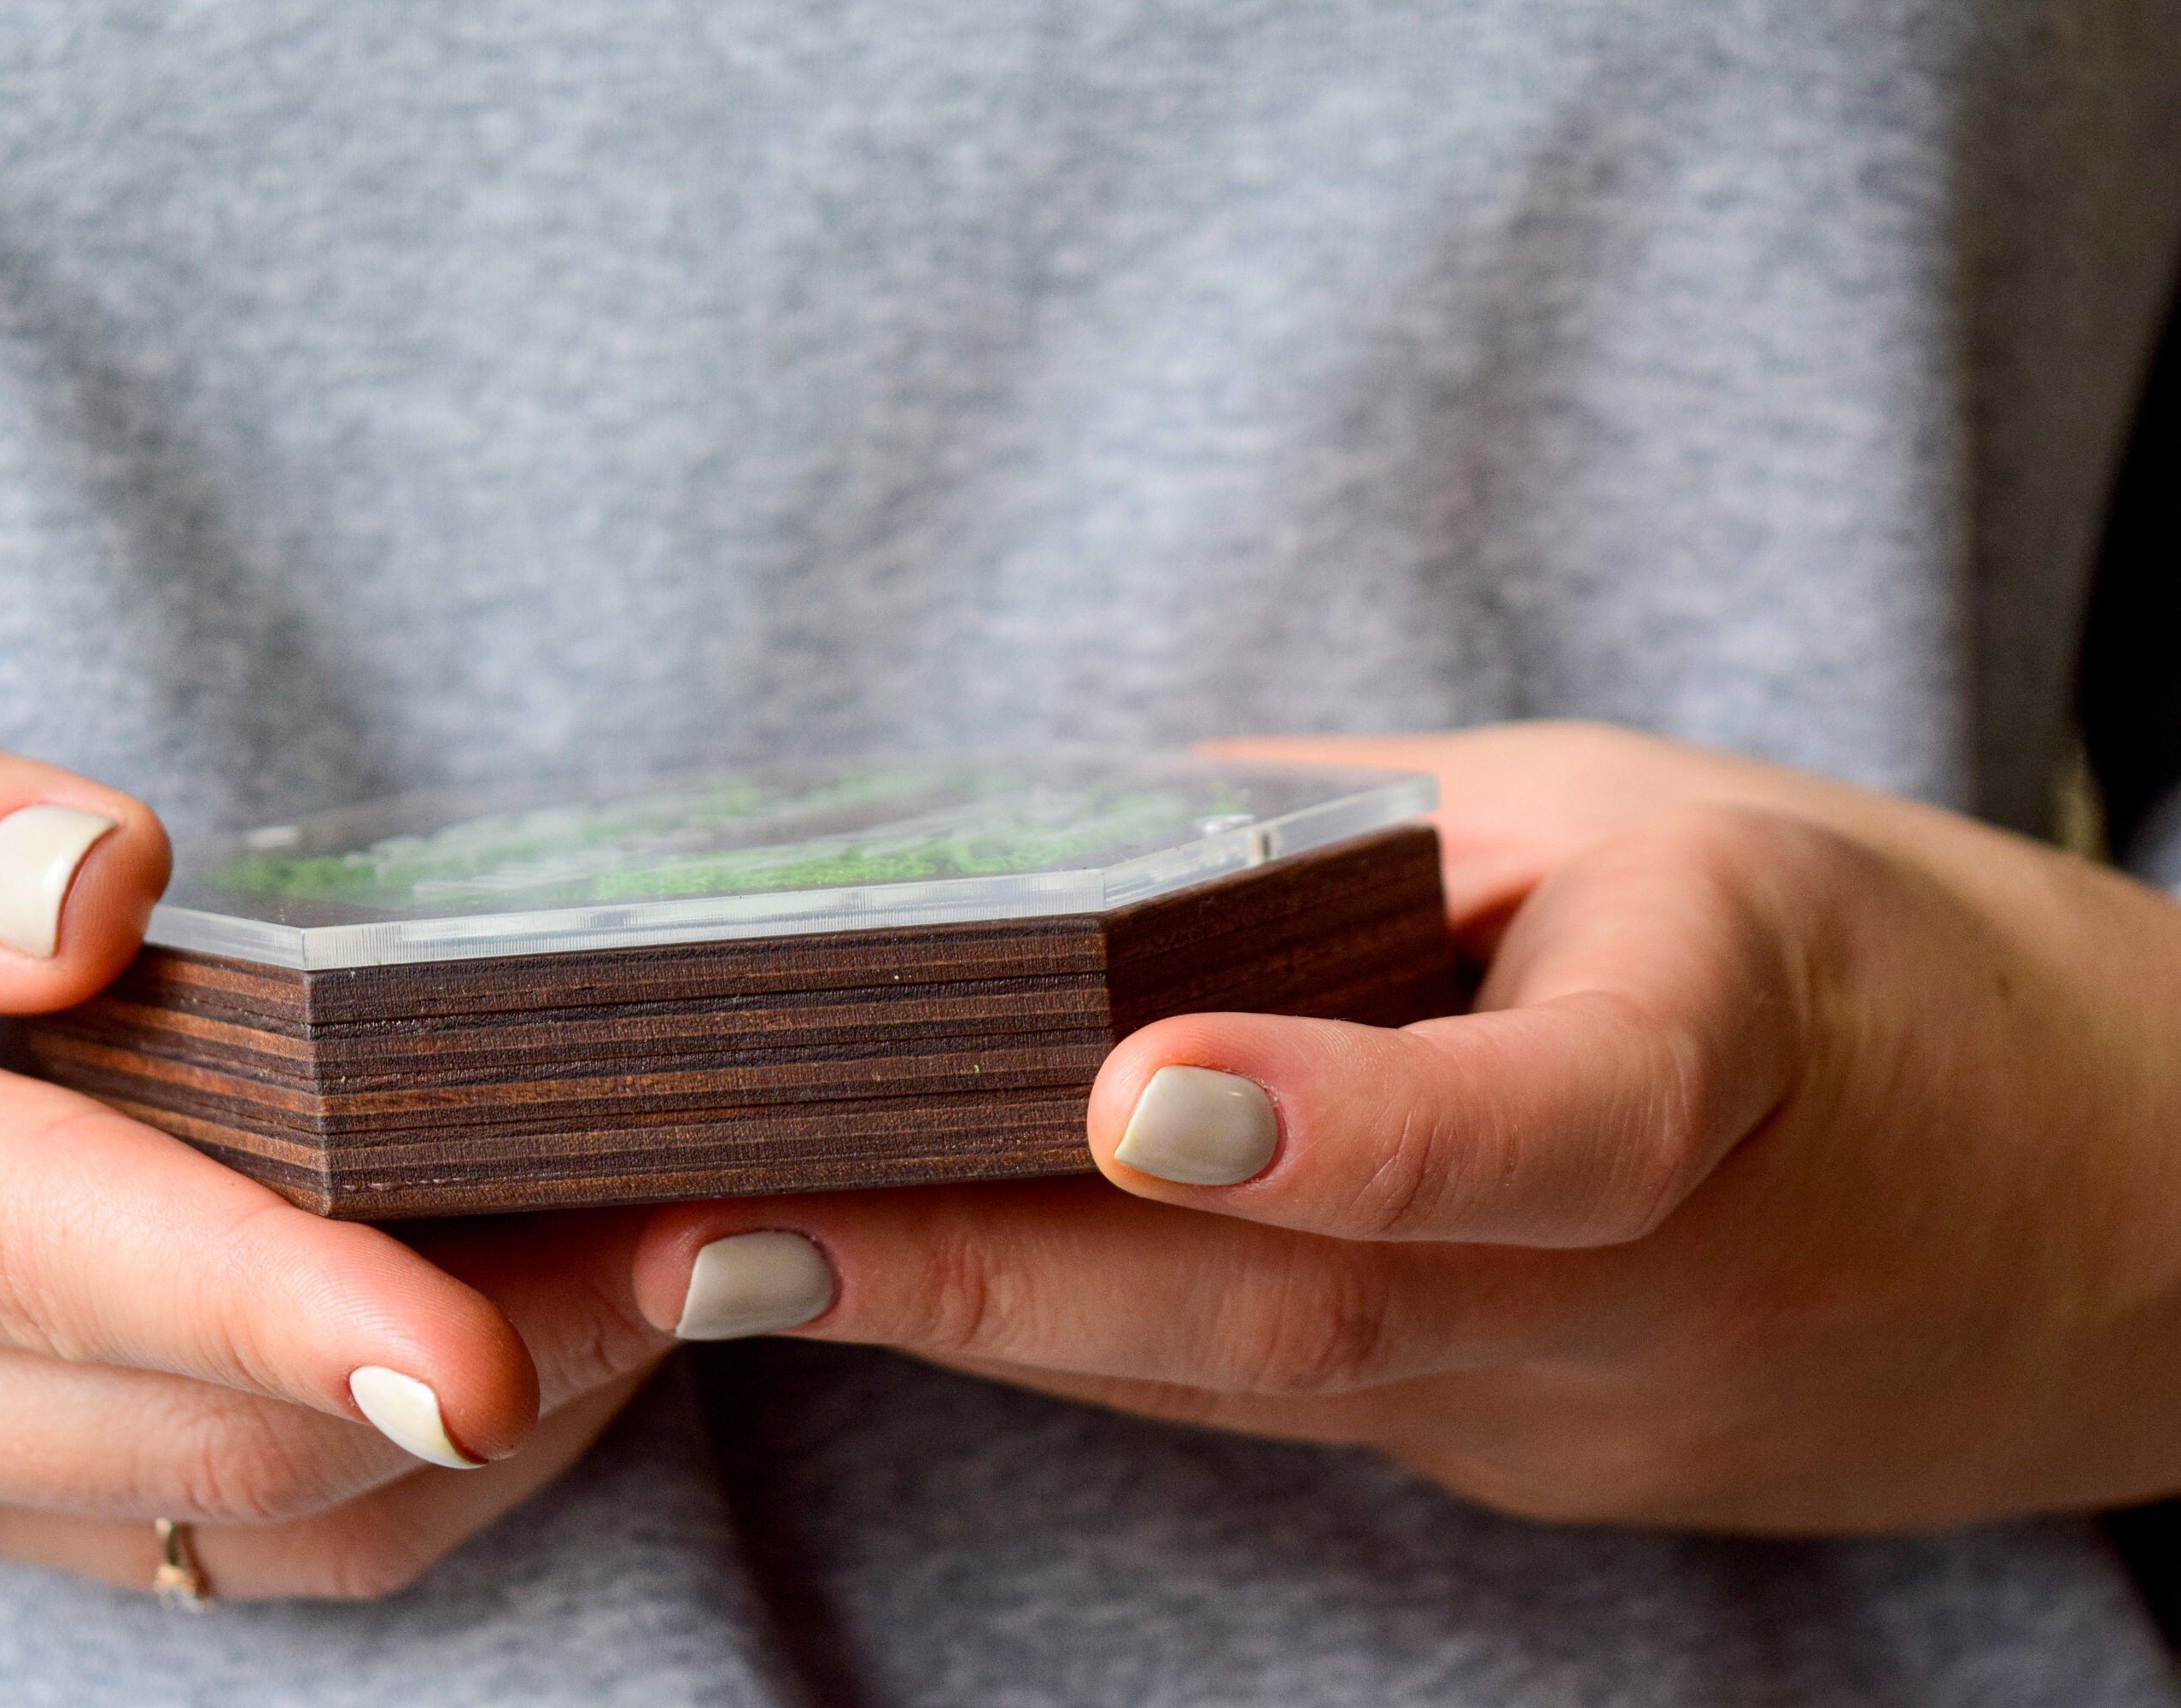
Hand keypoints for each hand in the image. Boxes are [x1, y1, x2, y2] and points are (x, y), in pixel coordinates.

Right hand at [0, 650, 667, 1598]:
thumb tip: (96, 899)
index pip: (51, 1251)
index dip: (278, 1302)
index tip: (472, 1341)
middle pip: (200, 1418)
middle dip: (479, 1354)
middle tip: (718, 1225)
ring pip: (247, 1509)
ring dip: (485, 1421)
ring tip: (678, 1263)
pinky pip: (233, 1531)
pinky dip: (412, 1457)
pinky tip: (539, 1327)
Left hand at [626, 723, 2180, 1530]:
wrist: (2116, 1223)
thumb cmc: (1873, 961)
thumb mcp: (1652, 816)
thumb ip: (1379, 831)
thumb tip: (1092, 831)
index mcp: (1740, 1044)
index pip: (1562, 1123)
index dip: (1350, 1121)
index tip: (1129, 1098)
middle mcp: (1649, 1284)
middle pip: (1310, 1313)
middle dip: (985, 1277)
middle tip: (715, 1233)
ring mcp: (1578, 1412)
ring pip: (1247, 1381)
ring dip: (974, 1328)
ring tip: (717, 1261)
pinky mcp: (1524, 1466)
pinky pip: (1270, 1401)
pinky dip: (1076, 1342)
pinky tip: (898, 1287)